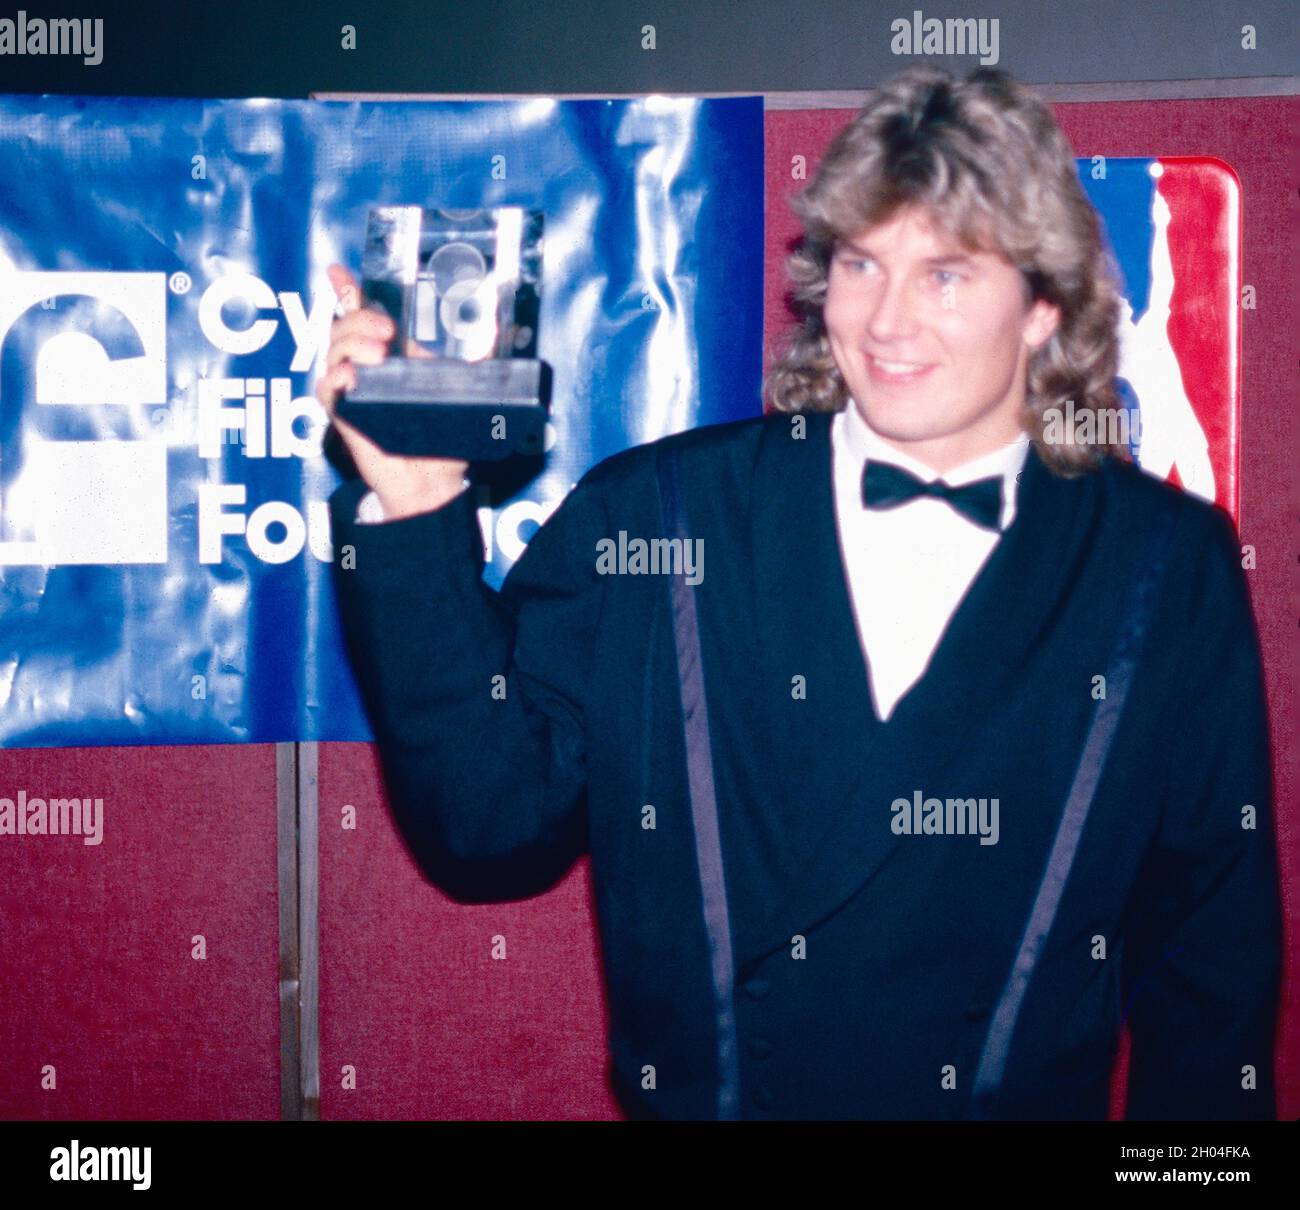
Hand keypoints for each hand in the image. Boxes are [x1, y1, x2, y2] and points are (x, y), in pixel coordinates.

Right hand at [316, 263, 470, 518]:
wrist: (434, 480)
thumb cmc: (444, 437)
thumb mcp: (462, 391)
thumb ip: (476, 362)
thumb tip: (500, 334)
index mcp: (391, 355)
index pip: (363, 315)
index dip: (347, 290)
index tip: (338, 270)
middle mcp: (367, 368)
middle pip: (345, 326)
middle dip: (360, 318)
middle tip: (388, 332)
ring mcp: (353, 390)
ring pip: (333, 351)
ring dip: (352, 343)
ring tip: (378, 354)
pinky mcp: (345, 415)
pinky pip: (327, 389)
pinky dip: (337, 377)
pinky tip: (353, 376)